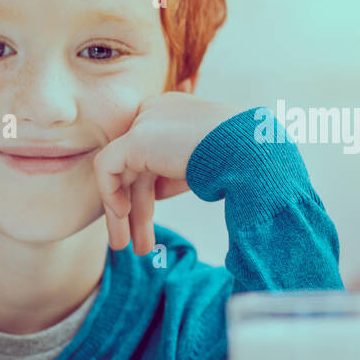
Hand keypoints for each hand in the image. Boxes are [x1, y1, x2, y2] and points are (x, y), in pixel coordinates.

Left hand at [93, 92, 237, 254]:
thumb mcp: (200, 168)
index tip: (147, 224)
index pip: (149, 155)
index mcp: (176, 114)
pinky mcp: (136, 136)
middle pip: (135, 167)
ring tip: (125, 247)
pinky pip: (107, 167)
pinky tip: (123, 216)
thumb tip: (153, 193)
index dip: (146, 193)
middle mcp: (157, 112)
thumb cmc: (239, 163)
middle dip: (133, 208)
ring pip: (120, 171)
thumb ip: (172, 174)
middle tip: (132, 243)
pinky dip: (110, 194)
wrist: (252, 153)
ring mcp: (146, 121)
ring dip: (120, 213)